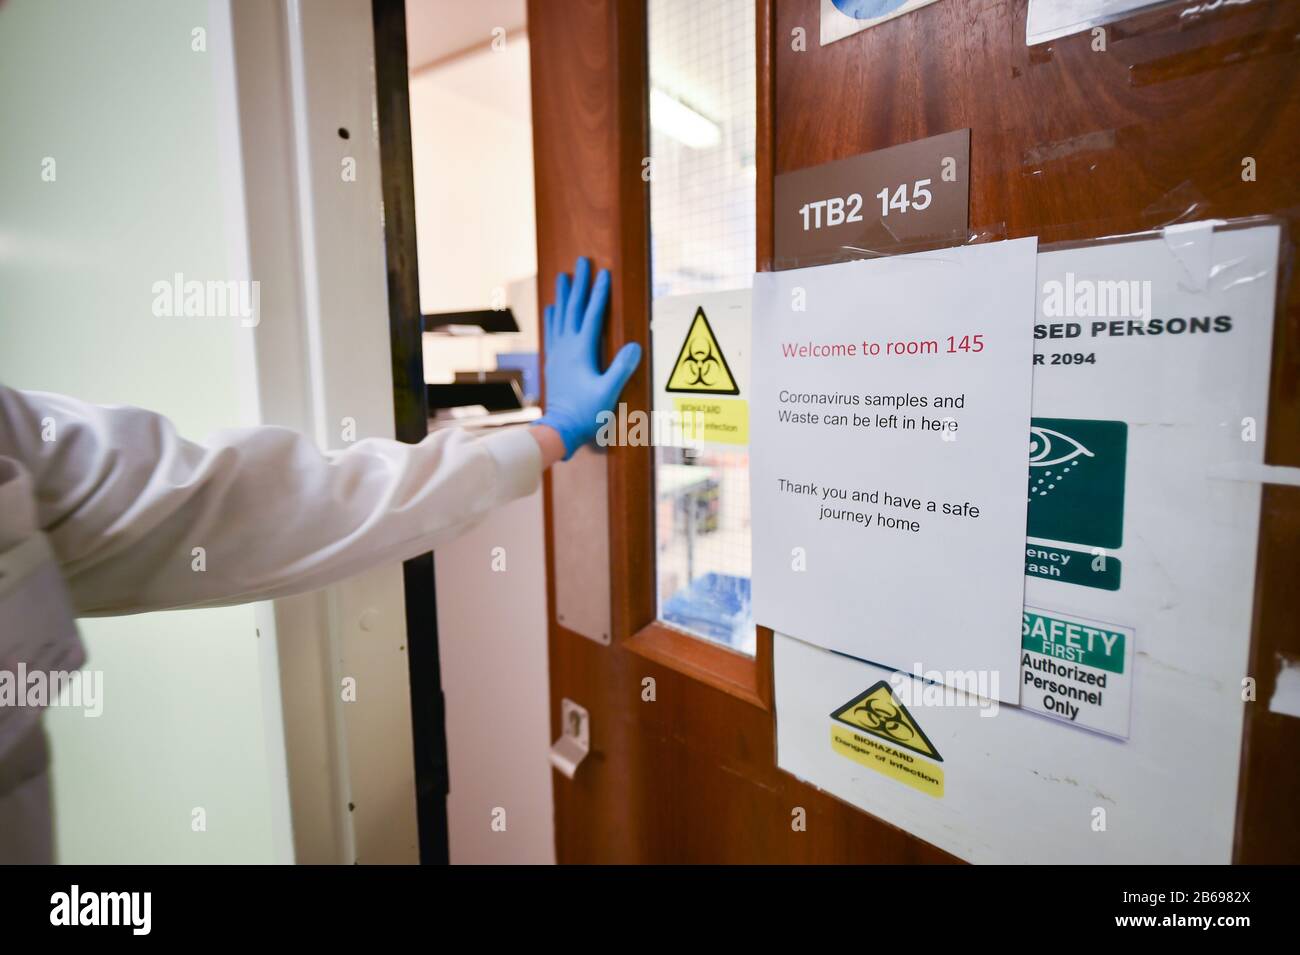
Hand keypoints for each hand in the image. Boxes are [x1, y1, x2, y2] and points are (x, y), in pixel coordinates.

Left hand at [533, 256, 640, 460]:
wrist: (560, 428)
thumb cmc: (586, 413)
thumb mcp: (608, 392)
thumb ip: (622, 369)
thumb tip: (635, 346)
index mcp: (581, 351)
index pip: (592, 315)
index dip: (599, 293)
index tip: (604, 272)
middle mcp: (566, 347)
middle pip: (573, 308)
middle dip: (579, 284)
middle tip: (580, 262)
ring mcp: (557, 353)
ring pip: (560, 316)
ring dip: (563, 296)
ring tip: (563, 277)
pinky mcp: (553, 361)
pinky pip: (551, 332)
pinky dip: (552, 317)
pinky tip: (552, 309)